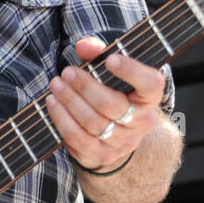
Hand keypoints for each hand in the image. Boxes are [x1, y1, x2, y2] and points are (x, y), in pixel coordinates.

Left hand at [44, 36, 165, 172]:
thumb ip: (99, 53)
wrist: (115, 133)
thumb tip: (83, 46)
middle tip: (67, 72)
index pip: (150, 84)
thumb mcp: (110, 71)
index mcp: (150, 98)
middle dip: (85, 86)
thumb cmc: (113, 92)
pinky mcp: (102, 155)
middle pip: (112, 105)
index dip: (132, 71)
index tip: (109, 59)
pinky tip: (53, 104)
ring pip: (93, 123)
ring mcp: (123, 143)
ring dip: (70, 102)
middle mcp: (142, 123)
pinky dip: (62, 119)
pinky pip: (78, 139)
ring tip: (56, 85)